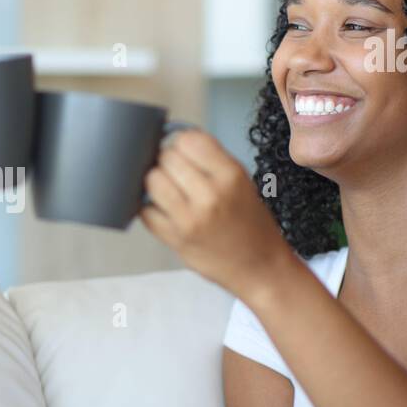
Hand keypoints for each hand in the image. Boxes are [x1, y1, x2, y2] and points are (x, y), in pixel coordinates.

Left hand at [138, 129, 293, 301]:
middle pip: (167, 157)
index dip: (182, 142)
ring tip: (169, 189)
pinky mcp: (174, 239)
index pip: (189, 140)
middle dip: (168, 161)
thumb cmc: (251, 223)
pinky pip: (146, 210)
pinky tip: (164, 210)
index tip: (184, 151)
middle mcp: (210, 196)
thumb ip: (210, 160)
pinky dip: (151, 207)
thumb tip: (173, 139)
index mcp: (231, 176)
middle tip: (177, 173)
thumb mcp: (242, 182)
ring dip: (156, 181)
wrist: (260, 267)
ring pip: (151, 180)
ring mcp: (189, 219)